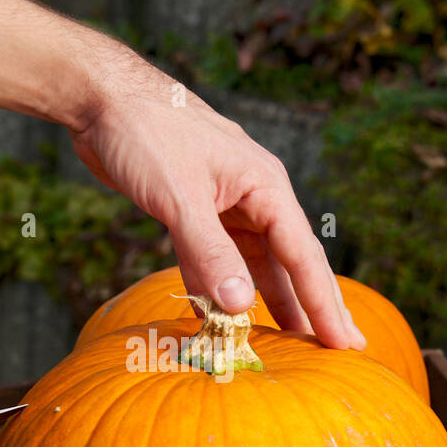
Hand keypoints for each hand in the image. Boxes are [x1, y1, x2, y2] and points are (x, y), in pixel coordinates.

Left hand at [71, 41, 365, 348]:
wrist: (101, 98)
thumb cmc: (145, 132)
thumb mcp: (180, 198)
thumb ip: (210, 253)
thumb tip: (240, 305)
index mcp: (264, 186)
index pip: (303, 255)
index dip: (323, 303)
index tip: (345, 343)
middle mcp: (252, 196)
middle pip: (290, 260)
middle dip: (312, 305)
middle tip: (340, 348)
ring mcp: (223, 203)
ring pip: (254, 262)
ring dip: (268, 301)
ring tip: (290, 343)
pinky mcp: (194, 208)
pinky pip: (215, 257)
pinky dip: (220, 286)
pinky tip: (224, 316)